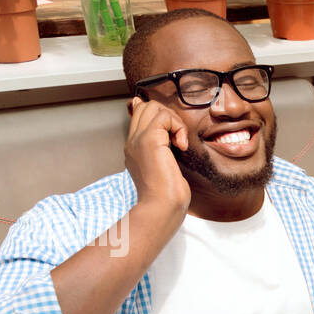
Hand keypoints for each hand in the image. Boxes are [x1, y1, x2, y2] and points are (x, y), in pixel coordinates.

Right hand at [125, 96, 190, 215]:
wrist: (162, 207)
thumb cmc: (166, 196)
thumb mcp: (165, 167)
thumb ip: (164, 148)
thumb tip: (170, 135)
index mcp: (134, 148)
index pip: (140, 114)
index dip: (160, 118)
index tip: (173, 137)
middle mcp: (132, 141)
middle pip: (145, 106)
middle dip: (168, 116)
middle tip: (177, 139)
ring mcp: (138, 139)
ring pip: (154, 107)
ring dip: (174, 121)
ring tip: (179, 143)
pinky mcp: (150, 140)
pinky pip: (164, 116)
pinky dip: (178, 126)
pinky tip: (181, 146)